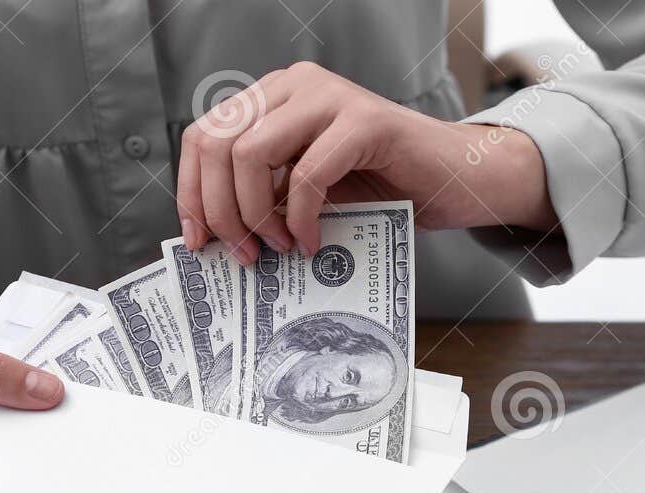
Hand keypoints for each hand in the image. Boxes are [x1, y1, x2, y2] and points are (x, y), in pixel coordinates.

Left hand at [178, 62, 557, 262]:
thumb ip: (264, 196)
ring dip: (255, 215)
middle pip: (217, 144)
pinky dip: (301, 219)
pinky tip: (312, 243)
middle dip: (220, 210)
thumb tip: (212, 233)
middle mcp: (295, 85)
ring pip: (250, 154)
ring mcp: (329, 97)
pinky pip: (306, 174)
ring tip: (279, 248)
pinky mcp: (363, 122)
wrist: (452, 180)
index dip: (191, 192)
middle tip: (244, 253)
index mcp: (274, 97)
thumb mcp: (306, 191)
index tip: (199, 241)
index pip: (204, 136)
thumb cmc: (382, 188)